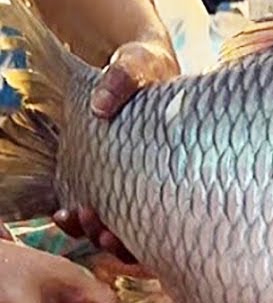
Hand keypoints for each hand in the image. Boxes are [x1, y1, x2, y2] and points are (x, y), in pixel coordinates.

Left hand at [53, 40, 177, 261]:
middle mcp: (156, 179)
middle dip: (117, 240)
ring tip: (78, 217)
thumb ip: (123, 79)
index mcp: (179, 164)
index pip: (173, 217)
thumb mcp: (140, 63)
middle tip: (101, 227)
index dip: (151, 238)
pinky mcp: (105, 174)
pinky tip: (65, 212)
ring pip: (118, 224)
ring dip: (96, 230)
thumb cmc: (148, 65)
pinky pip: (95, 206)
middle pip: (144, 232)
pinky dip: (79, 217)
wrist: (133, 63)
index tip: (125, 232)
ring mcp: (129, 179)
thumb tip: (102, 106)